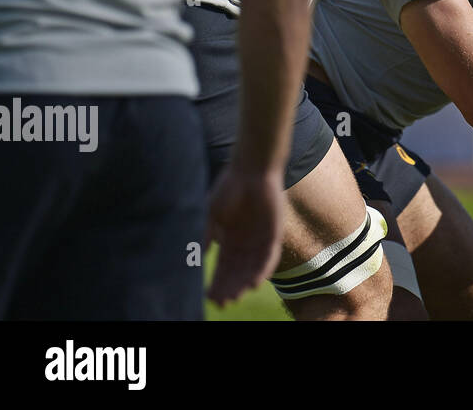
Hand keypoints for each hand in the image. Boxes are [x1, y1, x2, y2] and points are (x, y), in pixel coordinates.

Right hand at [205, 162, 285, 306]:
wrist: (251, 169)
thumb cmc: (229, 188)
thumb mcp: (212, 215)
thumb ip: (206, 235)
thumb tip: (197, 258)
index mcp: (231, 241)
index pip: (224, 269)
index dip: (217, 283)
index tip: (207, 297)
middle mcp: (246, 243)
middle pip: (238, 273)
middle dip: (230, 288)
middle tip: (222, 303)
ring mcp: (261, 238)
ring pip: (254, 268)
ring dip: (245, 284)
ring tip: (236, 297)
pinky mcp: (275, 232)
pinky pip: (271, 256)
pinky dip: (264, 270)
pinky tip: (256, 283)